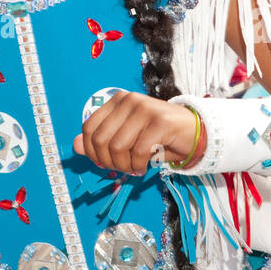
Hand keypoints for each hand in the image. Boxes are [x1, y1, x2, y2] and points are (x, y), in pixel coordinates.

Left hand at [72, 92, 204, 174]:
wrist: (195, 132)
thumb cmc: (159, 136)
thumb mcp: (127, 137)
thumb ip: (101, 139)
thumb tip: (75, 146)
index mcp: (117, 101)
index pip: (89, 128)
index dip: (91, 152)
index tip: (105, 163)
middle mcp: (128, 100)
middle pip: (100, 140)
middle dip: (109, 162)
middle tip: (123, 169)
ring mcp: (144, 108)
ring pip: (118, 147)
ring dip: (124, 166)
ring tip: (134, 168)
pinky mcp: (160, 121)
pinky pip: (139, 152)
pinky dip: (138, 166)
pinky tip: (144, 168)